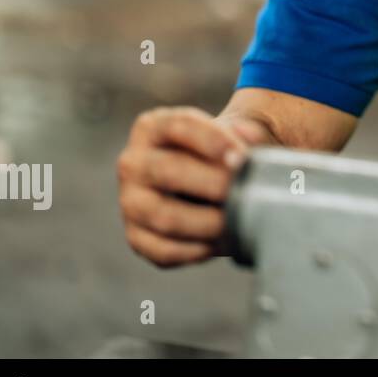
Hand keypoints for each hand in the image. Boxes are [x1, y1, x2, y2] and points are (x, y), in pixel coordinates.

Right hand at [116, 106, 268, 267]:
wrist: (213, 182)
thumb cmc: (225, 154)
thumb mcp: (237, 135)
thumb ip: (247, 133)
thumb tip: (247, 137)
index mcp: (152, 128)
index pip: (178, 126)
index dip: (212, 141)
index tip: (241, 157)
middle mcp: (133, 163)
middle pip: (166, 170)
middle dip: (211, 183)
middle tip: (241, 190)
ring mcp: (130, 202)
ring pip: (162, 216)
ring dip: (206, 222)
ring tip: (237, 220)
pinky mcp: (137, 237)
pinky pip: (162, 250)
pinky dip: (196, 250)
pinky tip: (222, 241)